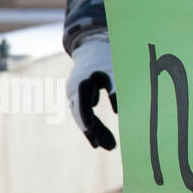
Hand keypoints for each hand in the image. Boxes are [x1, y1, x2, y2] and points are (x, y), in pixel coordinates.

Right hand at [68, 33, 116, 149]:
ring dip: (95, 131)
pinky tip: (99, 140)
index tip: (91, 130)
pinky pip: (84, 114)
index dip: (85, 117)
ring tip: (109, 147)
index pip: (81, 103)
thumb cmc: (107, 57)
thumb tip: (118, 110)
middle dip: (95, 131)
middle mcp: (74, 90)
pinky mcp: (80, 96)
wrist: (93, 45)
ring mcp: (75, 94)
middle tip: (110, 147)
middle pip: (82, 114)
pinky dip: (92, 124)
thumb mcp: (114, 71)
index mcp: (82, 82)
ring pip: (83, 116)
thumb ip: (116, 89)